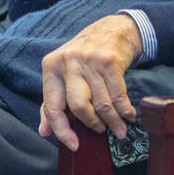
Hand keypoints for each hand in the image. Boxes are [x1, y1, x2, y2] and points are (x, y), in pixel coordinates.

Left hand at [39, 14, 142, 150]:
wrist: (111, 29)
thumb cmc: (83, 57)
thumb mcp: (62, 74)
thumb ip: (51, 102)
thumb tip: (44, 131)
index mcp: (51, 67)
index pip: (52, 106)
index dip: (61, 130)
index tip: (73, 145)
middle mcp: (69, 62)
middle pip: (79, 106)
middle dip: (92, 124)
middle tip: (100, 131)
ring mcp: (90, 60)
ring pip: (102, 103)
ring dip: (113, 121)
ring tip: (119, 130)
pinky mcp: (111, 61)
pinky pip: (118, 94)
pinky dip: (125, 110)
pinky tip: (129, 116)